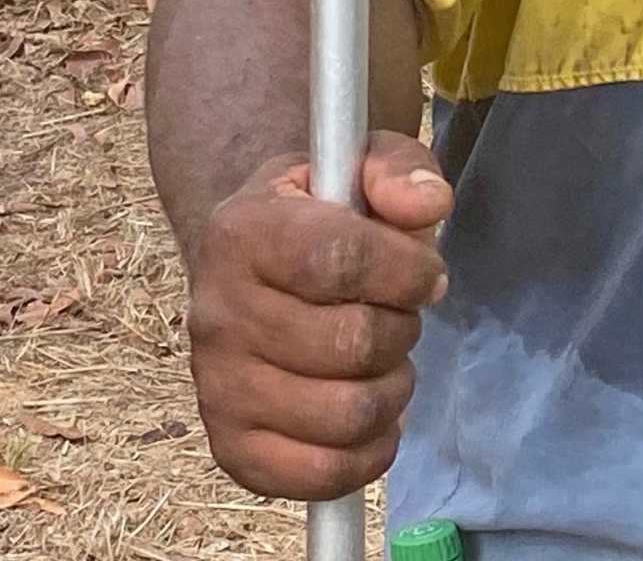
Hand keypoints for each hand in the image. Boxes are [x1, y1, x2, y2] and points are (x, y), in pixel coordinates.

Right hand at [183, 132, 452, 500]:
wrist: (253, 270)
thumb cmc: (321, 216)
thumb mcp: (359, 166)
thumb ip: (399, 168)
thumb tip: (426, 205)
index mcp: (241, 232)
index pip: (338, 259)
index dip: (404, 270)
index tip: (426, 272)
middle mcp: (216, 314)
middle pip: (352, 343)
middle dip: (402, 329)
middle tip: (395, 315)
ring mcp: (217, 389)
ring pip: (346, 414)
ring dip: (392, 389)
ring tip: (382, 362)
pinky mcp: (232, 450)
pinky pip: (323, 475)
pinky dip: (370, 452)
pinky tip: (370, 415)